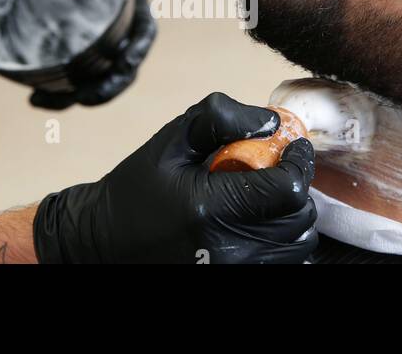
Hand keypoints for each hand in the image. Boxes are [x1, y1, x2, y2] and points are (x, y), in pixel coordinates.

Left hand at [16, 0, 155, 109]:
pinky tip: (34, 97)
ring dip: (77, 97)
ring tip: (45, 102)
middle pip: (121, 65)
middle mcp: (113, 19)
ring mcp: (89, 33)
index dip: (137, 49)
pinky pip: (67, 73)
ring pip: (93, 77)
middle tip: (86, 97)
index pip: (142, 30)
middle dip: (109, 87)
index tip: (126, 60)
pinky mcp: (66, 40)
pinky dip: (56, 91)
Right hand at [33, 92, 318, 262]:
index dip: (299, 163)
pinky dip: (280, 242)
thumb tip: (271, 122)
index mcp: (210, 209)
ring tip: (264, 198)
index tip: (292, 148)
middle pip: (299, 219)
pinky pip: (282, 263)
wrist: (103, 241)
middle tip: (274, 171)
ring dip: (290, 217)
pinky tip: (258, 223)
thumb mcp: (171, 142)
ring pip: (297, 246)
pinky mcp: (231, 281)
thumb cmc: (137, 190)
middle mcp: (226, 249)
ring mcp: (231, 272)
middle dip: (295, 189)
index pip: (288, 190)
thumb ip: (221, 119)